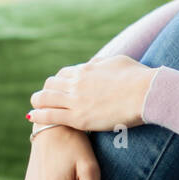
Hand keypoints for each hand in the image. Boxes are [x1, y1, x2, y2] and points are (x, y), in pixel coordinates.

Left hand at [27, 55, 158, 131]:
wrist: (147, 92)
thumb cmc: (139, 77)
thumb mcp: (119, 61)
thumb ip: (103, 63)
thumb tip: (96, 62)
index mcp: (87, 69)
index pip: (64, 74)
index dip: (59, 82)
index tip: (58, 88)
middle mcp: (77, 82)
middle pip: (51, 84)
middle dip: (46, 91)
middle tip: (44, 99)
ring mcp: (76, 100)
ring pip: (45, 99)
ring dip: (38, 102)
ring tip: (34, 108)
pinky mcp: (79, 117)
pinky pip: (50, 116)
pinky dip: (38, 115)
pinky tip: (31, 117)